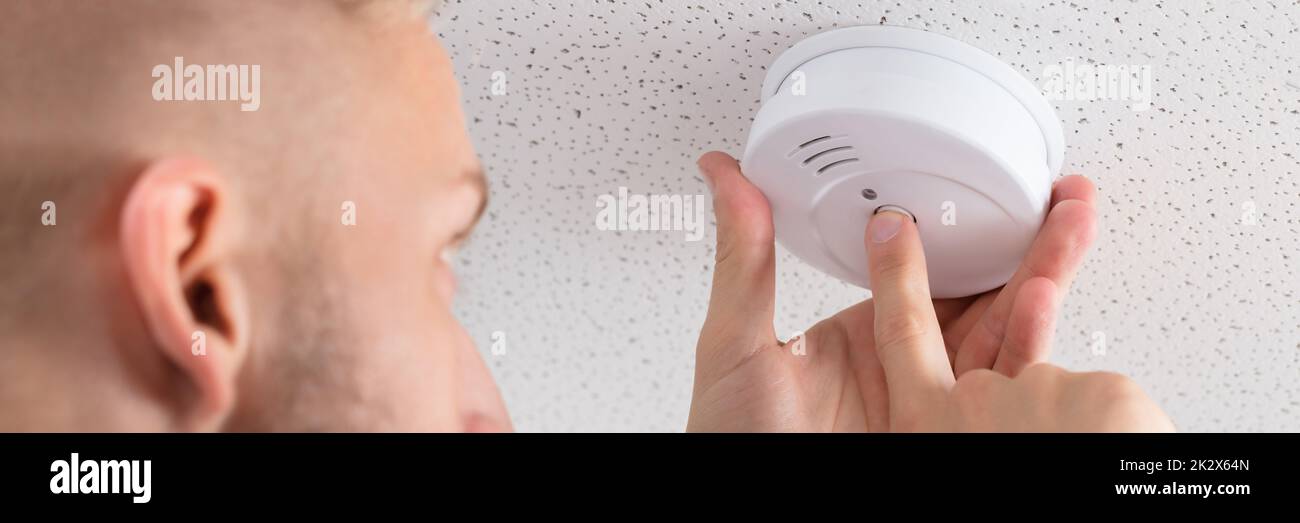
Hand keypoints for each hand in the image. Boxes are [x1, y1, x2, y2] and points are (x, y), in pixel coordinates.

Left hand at [686, 151, 1169, 431]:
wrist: (752, 503)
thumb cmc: (736, 441)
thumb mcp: (737, 343)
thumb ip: (746, 260)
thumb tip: (724, 176)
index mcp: (866, 338)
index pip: (930, 274)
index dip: (968, 232)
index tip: (995, 188)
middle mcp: (909, 370)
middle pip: (984, 298)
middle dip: (1027, 247)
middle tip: (1057, 196)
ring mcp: (935, 406)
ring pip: (1005, 335)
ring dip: (1041, 280)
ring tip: (1067, 228)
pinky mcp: (951, 434)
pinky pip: (1002, 389)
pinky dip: (1028, 345)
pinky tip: (1039, 301)